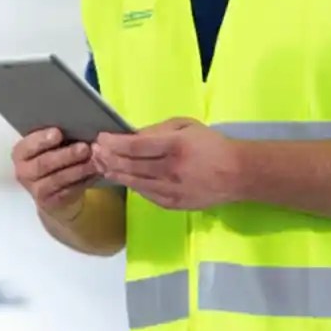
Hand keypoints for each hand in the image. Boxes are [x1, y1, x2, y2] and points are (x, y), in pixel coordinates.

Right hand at [12, 127, 98, 221]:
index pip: (27, 146)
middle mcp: (24, 172)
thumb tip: (78, 126)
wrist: (54, 192)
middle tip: (84, 148)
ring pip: (58, 179)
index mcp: (21, 154)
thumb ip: (56, 137)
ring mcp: (35, 190)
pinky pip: (68, 191)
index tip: (58, 133)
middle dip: (66, 155)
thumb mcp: (50, 147)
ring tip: (94, 162)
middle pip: (44, 163)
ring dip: (78, 170)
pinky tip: (94, 174)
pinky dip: (83, 182)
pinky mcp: (50, 203)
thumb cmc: (53, 160)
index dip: (41, 140)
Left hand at [93, 118, 242, 210]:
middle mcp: (171, 170)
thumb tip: (131, 136)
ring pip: (134, 182)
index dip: (114, 143)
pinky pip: (145, 194)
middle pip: (130, 166)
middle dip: (108, 158)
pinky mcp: (172, 204)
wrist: (237, 174)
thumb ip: (158, 130)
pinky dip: (130, 184)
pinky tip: (121, 177)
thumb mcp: (186, 126)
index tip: (100, 138)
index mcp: (175, 146)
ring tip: (101, 165)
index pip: (136, 146)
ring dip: (114, 173)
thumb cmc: (211, 145)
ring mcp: (171, 190)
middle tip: (93, 151)